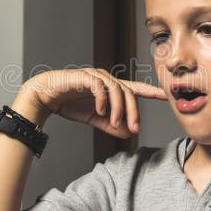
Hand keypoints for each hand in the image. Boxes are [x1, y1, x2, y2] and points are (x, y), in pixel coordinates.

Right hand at [14, 68, 167, 138]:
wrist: (44, 97)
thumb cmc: (69, 103)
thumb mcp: (93, 118)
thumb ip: (110, 125)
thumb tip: (128, 133)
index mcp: (110, 88)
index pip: (134, 89)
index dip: (150, 91)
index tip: (166, 95)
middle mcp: (105, 79)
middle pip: (128, 92)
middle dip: (133, 112)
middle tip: (134, 129)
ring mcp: (95, 76)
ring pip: (116, 89)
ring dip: (119, 108)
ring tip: (115, 123)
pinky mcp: (84, 76)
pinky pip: (100, 87)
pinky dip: (103, 100)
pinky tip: (101, 111)